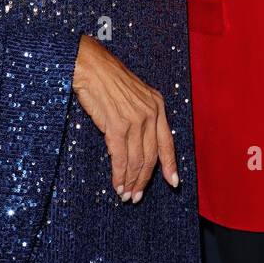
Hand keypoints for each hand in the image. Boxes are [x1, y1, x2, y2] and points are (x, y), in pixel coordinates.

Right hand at [71, 34, 178, 203]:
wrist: (90, 65)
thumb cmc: (107, 79)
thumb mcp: (133, 96)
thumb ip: (141, 117)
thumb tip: (139, 145)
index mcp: (158, 106)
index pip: (167, 142)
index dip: (170, 164)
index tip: (172, 183)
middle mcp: (151, 114)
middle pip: (151, 156)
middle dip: (144, 180)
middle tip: (136, 196)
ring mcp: (135, 120)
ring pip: (137, 160)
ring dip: (131, 181)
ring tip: (125, 195)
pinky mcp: (118, 126)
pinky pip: (121, 158)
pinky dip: (119, 174)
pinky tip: (117, 184)